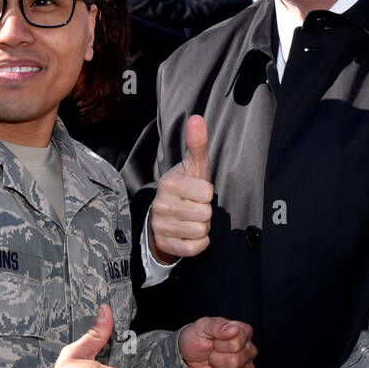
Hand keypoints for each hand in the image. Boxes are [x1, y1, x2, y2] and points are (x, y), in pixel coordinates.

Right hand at [148, 115, 214, 264]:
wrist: (165, 215)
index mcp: (169, 182)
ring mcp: (160, 225)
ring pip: (200, 231)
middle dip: (206, 212)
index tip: (198, 192)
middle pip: (205, 214)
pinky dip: (199, 243)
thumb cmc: (186, 187)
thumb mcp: (194, 165)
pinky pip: (193, 248)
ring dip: (202, 228)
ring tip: (192, 219)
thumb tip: (197, 118)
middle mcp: (161, 203)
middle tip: (195, 207)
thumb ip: (197, 143)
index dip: (208, 194)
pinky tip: (191, 233)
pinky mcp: (164, 244)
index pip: (206, 192)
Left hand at [178, 317, 255, 367]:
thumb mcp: (201, 327)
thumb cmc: (196, 339)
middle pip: (235, 362)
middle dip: (216, 360)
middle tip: (211, 354)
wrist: (186, 357)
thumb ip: (216, 326)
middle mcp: (249, 350)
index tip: (213, 341)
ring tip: (214, 365)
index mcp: (243, 332)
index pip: (236, 344)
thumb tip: (233, 329)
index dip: (220, 345)